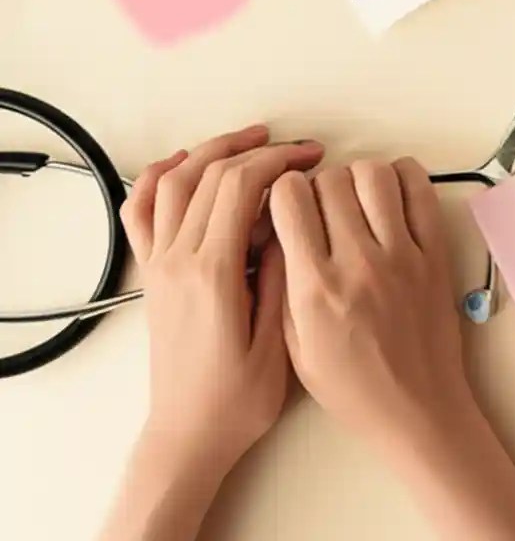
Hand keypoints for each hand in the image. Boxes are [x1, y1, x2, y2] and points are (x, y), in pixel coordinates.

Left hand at [119, 126, 325, 466]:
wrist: (189, 433)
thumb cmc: (238, 400)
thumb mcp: (277, 343)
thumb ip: (278, 277)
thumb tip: (284, 226)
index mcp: (213, 274)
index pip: (240, 188)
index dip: (279, 162)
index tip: (312, 159)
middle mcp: (178, 261)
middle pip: (211, 176)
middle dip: (258, 152)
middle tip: (299, 151)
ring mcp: (159, 265)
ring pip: (176, 182)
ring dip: (213, 151)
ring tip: (252, 141)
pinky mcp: (153, 274)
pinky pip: (142, 211)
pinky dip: (159, 178)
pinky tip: (184, 165)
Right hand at [269, 159, 514, 540]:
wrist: (416, 409)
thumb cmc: (351, 386)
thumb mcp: (294, 345)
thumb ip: (282, 283)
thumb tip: (280, 228)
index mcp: (315, 287)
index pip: (289, 198)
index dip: (283, 193)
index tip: (288, 207)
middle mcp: (358, 263)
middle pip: (330, 179)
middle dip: (319, 186)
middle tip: (324, 209)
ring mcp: (403, 255)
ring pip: (374, 174)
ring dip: (358, 178)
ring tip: (357, 202)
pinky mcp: (436, 255)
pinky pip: (421, 190)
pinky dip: (403, 178)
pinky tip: (391, 196)